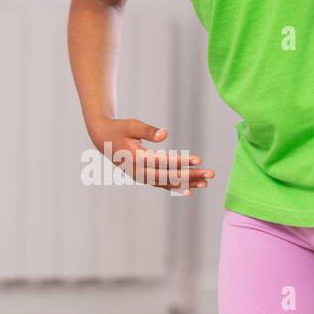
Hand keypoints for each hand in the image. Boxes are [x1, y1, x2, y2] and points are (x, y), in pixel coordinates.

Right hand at [87, 117, 212, 195]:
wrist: (103, 139)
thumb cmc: (119, 129)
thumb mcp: (131, 125)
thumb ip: (147, 130)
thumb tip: (165, 134)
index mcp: (135, 158)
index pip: (162, 162)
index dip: (181, 162)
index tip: (199, 159)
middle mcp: (138, 171)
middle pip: (168, 175)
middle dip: (191, 175)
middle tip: (211, 173)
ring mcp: (140, 176)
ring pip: (166, 182)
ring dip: (187, 182)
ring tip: (206, 182)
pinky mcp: (143, 177)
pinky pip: (161, 183)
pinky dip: (176, 186)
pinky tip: (191, 188)